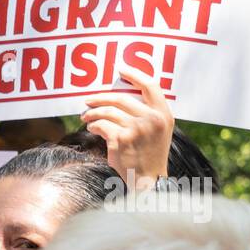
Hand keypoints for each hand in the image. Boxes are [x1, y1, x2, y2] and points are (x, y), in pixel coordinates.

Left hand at [81, 64, 173, 189]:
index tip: (120, 69)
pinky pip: (101, 125)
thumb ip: (148, 113)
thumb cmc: (150, 155)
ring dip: (93, 113)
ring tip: (86, 116)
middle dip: (100, 98)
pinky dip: (94, 125)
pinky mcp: (121, 140)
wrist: (148, 180)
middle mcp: (151, 119)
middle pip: (121, 98)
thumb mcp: (159, 130)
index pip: (150, 85)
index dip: (134, 74)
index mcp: (163, 114)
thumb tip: (122, 97)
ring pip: (107, 111)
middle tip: (88, 100)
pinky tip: (92, 128)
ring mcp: (136, 129)